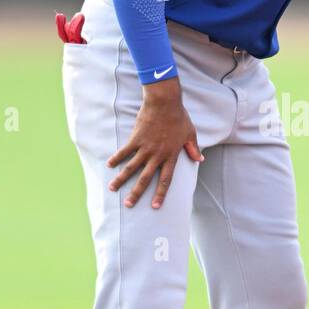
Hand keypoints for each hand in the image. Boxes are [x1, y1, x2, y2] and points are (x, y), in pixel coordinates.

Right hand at [107, 80, 203, 208]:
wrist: (165, 102)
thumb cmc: (179, 117)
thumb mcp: (190, 133)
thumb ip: (193, 148)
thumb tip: (200, 159)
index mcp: (171, 156)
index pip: (165, 180)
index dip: (160, 194)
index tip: (155, 206)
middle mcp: (157, 155)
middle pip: (145, 179)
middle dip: (136, 193)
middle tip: (128, 205)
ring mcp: (145, 147)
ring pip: (131, 168)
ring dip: (121, 179)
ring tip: (112, 189)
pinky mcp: (136, 139)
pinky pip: (124, 151)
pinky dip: (116, 158)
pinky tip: (109, 166)